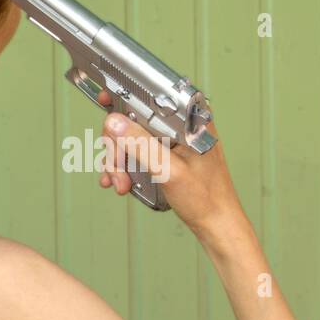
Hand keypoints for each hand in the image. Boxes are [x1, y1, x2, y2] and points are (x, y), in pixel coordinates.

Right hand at [95, 90, 243, 238]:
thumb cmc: (205, 198)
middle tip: (118, 171)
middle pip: (133, 119)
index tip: (105, 100)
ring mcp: (171, 140)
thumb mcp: (169, 171)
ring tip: (122, 184)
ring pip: (130, 138)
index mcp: (189, 119)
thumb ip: (141, 144)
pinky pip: (136, 152)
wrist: (215, 223)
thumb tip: (115, 122)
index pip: (151, 96)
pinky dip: (123, 166)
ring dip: (118, 162)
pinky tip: (120, 181)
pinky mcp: (165, 153)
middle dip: (118, 147)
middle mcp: (180, 124)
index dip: (125, 96)